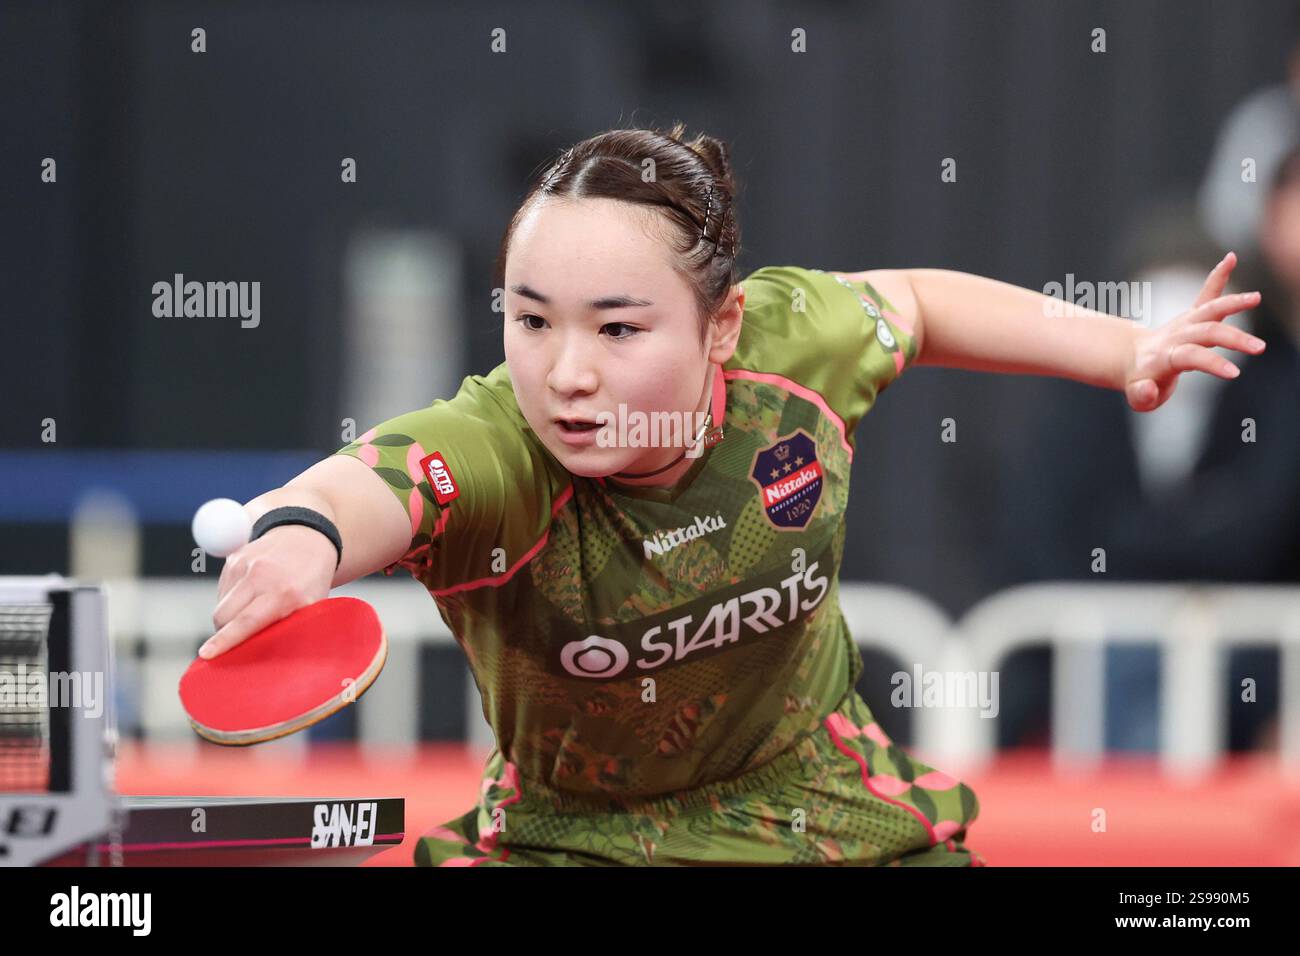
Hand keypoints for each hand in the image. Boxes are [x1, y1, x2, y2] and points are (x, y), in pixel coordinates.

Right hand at [202, 524, 335, 657]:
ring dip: (228, 618)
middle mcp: (261, 575)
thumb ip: (289, 627)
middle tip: (236, 643)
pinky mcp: (233, 558)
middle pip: (224, 616)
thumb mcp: (312, 605)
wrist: (308, 537)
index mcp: (284, 592)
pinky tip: (250, 596)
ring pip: (221, 605)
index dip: (225, 640)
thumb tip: (263, 654)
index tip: (206, 655)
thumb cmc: (311, 580)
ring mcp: (244, 564)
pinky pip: (222, 591)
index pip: (247, 621)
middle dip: (223, 635)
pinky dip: (230, 601)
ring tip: (252, 612)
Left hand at [1124, 252, 1266, 411]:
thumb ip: (1142, 395)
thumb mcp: (1138, 398)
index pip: (1192, 356)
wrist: (1131, 360)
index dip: (1212, 363)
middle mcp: (1176, 337)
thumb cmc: (1141, 384)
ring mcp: (1184, 324)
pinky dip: (1218, 277)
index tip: (1234, 373)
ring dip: (1232, 302)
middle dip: (1233, 338)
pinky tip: (1231, 258)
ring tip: (1256, 297)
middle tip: (1259, 347)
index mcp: (1165, 357)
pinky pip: (1206, 295)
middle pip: (1207, 332)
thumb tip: (1148, 388)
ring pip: (1210, 310)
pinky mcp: (1191, 317)